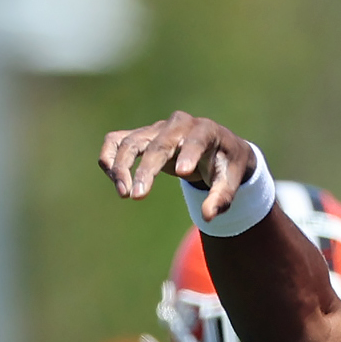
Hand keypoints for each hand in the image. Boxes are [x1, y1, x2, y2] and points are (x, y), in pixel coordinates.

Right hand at [99, 112, 255, 220]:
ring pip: (130, 142)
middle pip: (158, 144)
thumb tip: (207, 217)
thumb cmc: (225, 164)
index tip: (183, 173)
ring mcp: (156, 128)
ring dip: (121, 167)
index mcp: (206, 131)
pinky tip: (114, 180)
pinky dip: (109, 158)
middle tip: (138, 196)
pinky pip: (115, 141)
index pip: (196, 140)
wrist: (216, 146)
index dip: (189, 154)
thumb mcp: (231, 180)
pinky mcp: (142, 136)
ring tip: (124, 194)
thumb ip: (221, 198)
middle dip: (146, 170)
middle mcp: (179, 125)